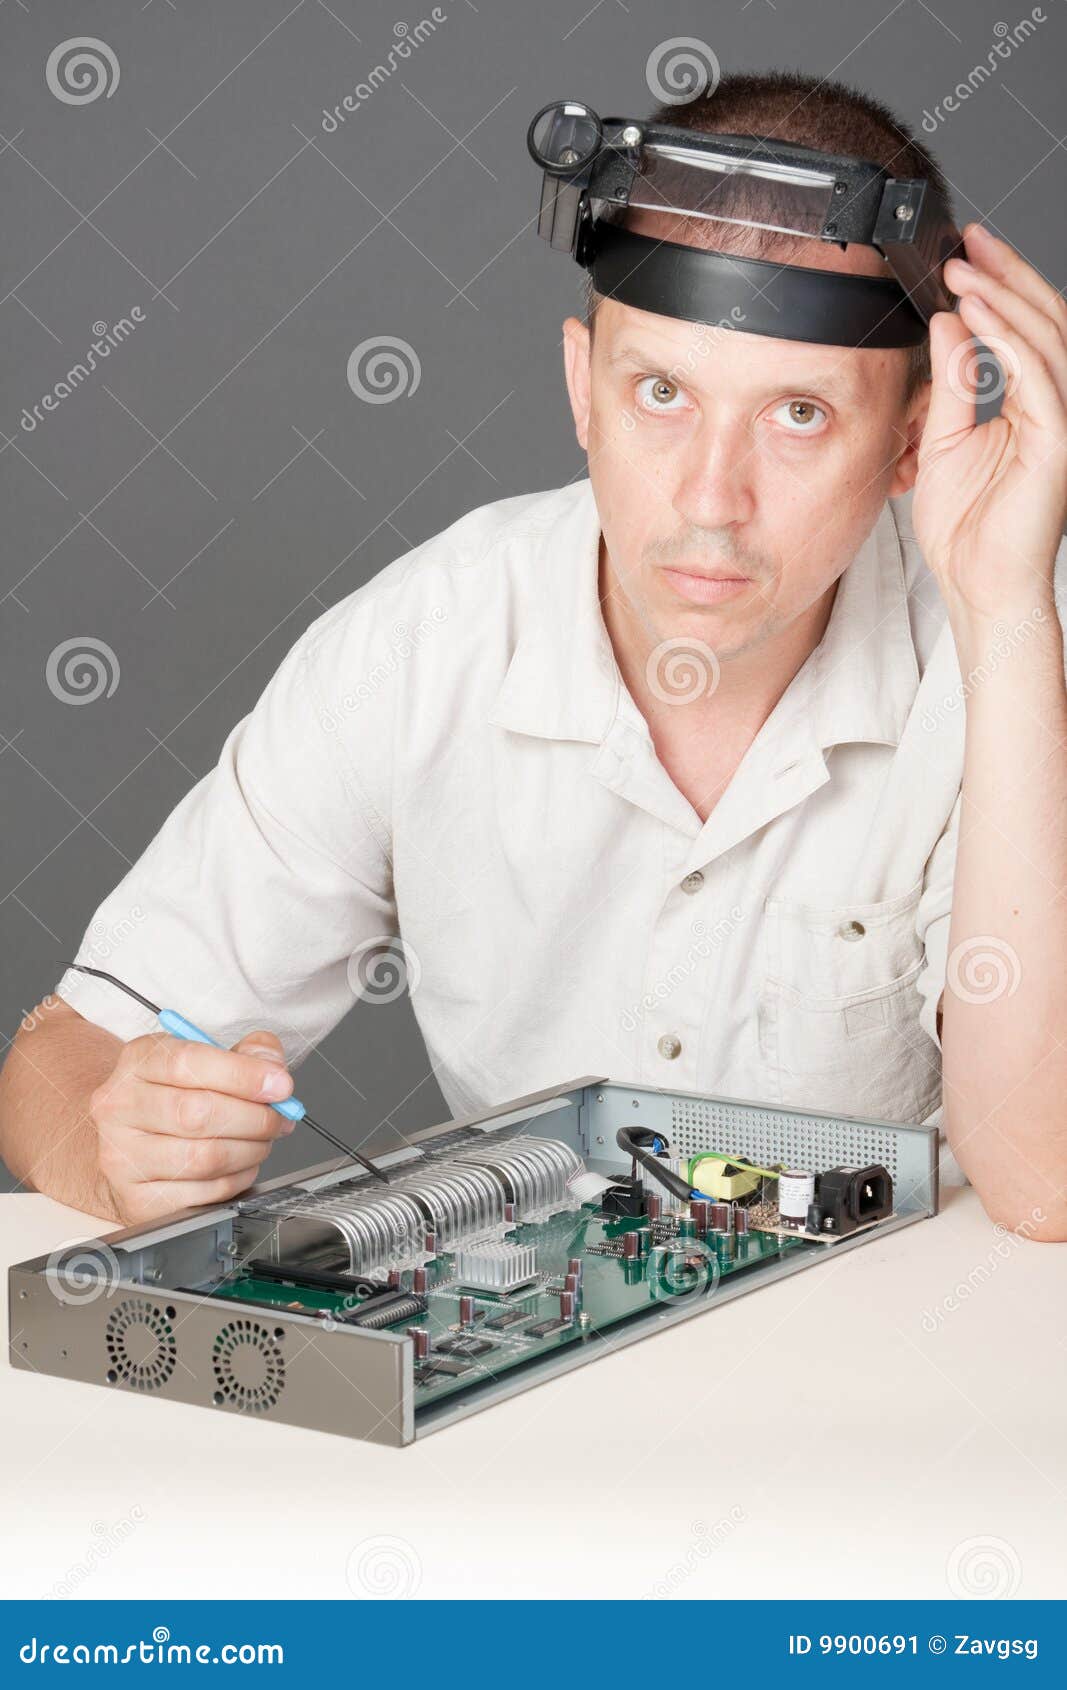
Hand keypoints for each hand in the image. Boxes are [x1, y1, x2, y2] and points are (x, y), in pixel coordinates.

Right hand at [89, 1028, 294, 1223]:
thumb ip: (248, 1053)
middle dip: (255, 1118)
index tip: (280, 1085)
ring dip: (251, 1150)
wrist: (131, 1141)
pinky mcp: (138, 1200)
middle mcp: (120, 1107)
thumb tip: (273, 1070)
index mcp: (138, 1061)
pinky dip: (238, 1179)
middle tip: (279, 1118)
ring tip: (261, 1140)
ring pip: (204, 1158)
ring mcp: (123, 1157)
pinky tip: (241, 1165)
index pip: (187, 1063)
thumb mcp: (208, 1058)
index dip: (243, 1075)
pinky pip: (204, 1194)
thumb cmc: (178, 1096)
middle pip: (198, 1114)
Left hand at [912, 221, 1066, 623]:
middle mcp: (1054, 405)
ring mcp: (1061, 420)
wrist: (977, 584)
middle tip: (966, 242)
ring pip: (1045, 337)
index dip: (998, 286)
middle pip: (1042, 321)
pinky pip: (1035, 374)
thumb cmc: (965, 530)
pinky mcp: (1057, 439)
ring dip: (1003, 296)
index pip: (1023, 330)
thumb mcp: (943, 439)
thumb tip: (950, 322)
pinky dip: (1006, 338)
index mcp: (1032, 404)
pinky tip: (976, 312)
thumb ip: (950, 381)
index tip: (963, 254)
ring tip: (964, 269)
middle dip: (1006, 275)